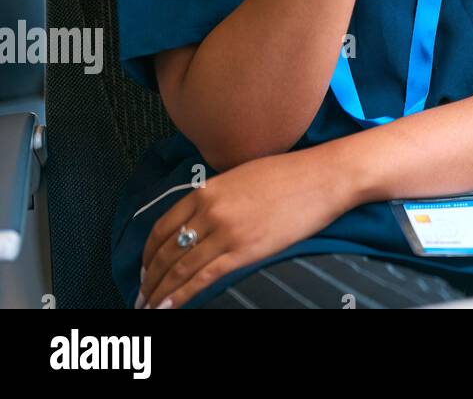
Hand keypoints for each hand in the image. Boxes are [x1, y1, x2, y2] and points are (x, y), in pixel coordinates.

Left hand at [136, 147, 353, 308]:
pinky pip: (203, 278)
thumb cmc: (290, 173)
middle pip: (166, 251)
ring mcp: (226, 232)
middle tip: (141, 295)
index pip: (162, 227)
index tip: (144, 268)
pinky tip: (170, 306)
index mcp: (206, 190)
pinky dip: (181, 295)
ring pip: (180, 268)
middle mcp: (210, 211)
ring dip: (160, 291)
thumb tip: (202, 217)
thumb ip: (217, 195)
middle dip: (149, 278)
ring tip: (150, 307)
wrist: (323, 177)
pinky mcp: (244, 250)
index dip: (148, 253)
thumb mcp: (242, 175)